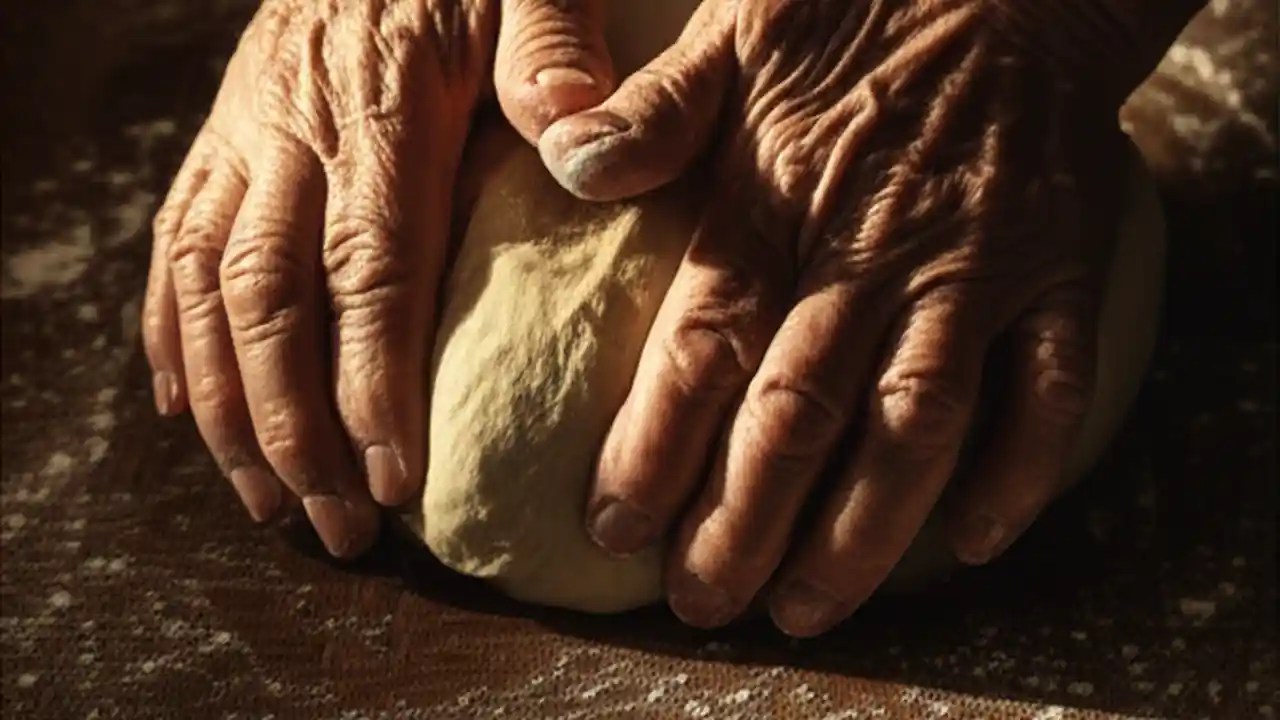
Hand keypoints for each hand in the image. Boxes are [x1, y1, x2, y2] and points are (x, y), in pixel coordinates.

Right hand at [141, 0, 617, 556]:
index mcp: (382, 104)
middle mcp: (292, 130)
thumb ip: (552, 46)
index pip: (370, 266)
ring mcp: (242, 137)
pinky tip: (189, 413)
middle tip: (336, 524)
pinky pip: (172, 247)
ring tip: (266, 499)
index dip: (373, 382)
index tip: (396, 479)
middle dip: (295, 426)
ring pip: (206, 289)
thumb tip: (571, 131)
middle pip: (273, 300)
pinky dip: (171, 337)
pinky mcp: (217, 142)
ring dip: (229, 407)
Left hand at [542, 0, 1136, 634]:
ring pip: (917, 427)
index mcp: (778, 199)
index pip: (704, 347)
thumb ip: (653, 112)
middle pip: (800, 415)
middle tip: (699, 603)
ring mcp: (976, 269)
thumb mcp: (735, 34)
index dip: (653, 448)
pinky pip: (1052, 390)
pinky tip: (973, 543)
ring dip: (863, 532)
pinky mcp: (1062, 273)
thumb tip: (565, 164)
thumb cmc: (853, 6)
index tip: (613, 527)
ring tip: (808, 609)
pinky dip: (1022, 473)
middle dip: (743, 524)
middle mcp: (875, 252)